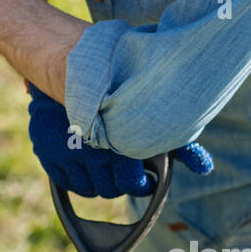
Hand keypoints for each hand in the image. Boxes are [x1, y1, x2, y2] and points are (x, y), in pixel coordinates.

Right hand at [27, 83, 212, 198]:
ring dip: (98, 183)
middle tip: (125, 169)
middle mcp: (89, 152)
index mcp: (117, 144)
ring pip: (87, 190)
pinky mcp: (45, 150)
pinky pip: (64, 182)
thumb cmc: (118, 87)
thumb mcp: (150, 112)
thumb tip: (205, 168)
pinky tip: (87, 166)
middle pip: (109, 190)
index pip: (131, 185)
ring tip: (106, 168)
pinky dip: (76, 179)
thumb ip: (179, 143)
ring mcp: (63, 152)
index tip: (144, 177)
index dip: (141, 184)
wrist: (69, 61)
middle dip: (120, 183)